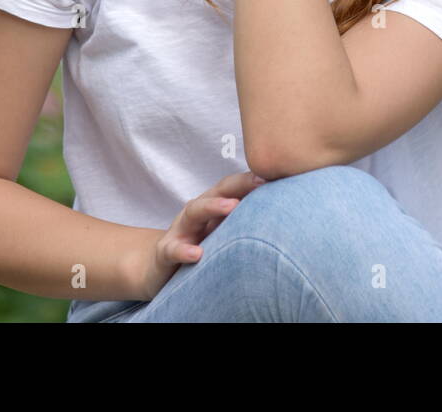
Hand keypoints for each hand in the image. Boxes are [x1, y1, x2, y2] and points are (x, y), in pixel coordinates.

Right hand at [132, 170, 265, 301]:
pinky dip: (184, 250)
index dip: (253, 180)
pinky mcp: (165, 252)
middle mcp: (196, 213)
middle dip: (239, 185)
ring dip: (213, 207)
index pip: (233, 187)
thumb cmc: (199, 246)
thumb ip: (244, 222)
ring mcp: (180, 230)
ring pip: (194, 212)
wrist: (158, 267)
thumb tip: (283, 217)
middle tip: (260, 182)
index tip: (278, 175)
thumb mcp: (221, 233)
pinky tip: (197, 254)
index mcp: (212, 206)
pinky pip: (174, 249)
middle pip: (217, 192)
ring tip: (232, 206)